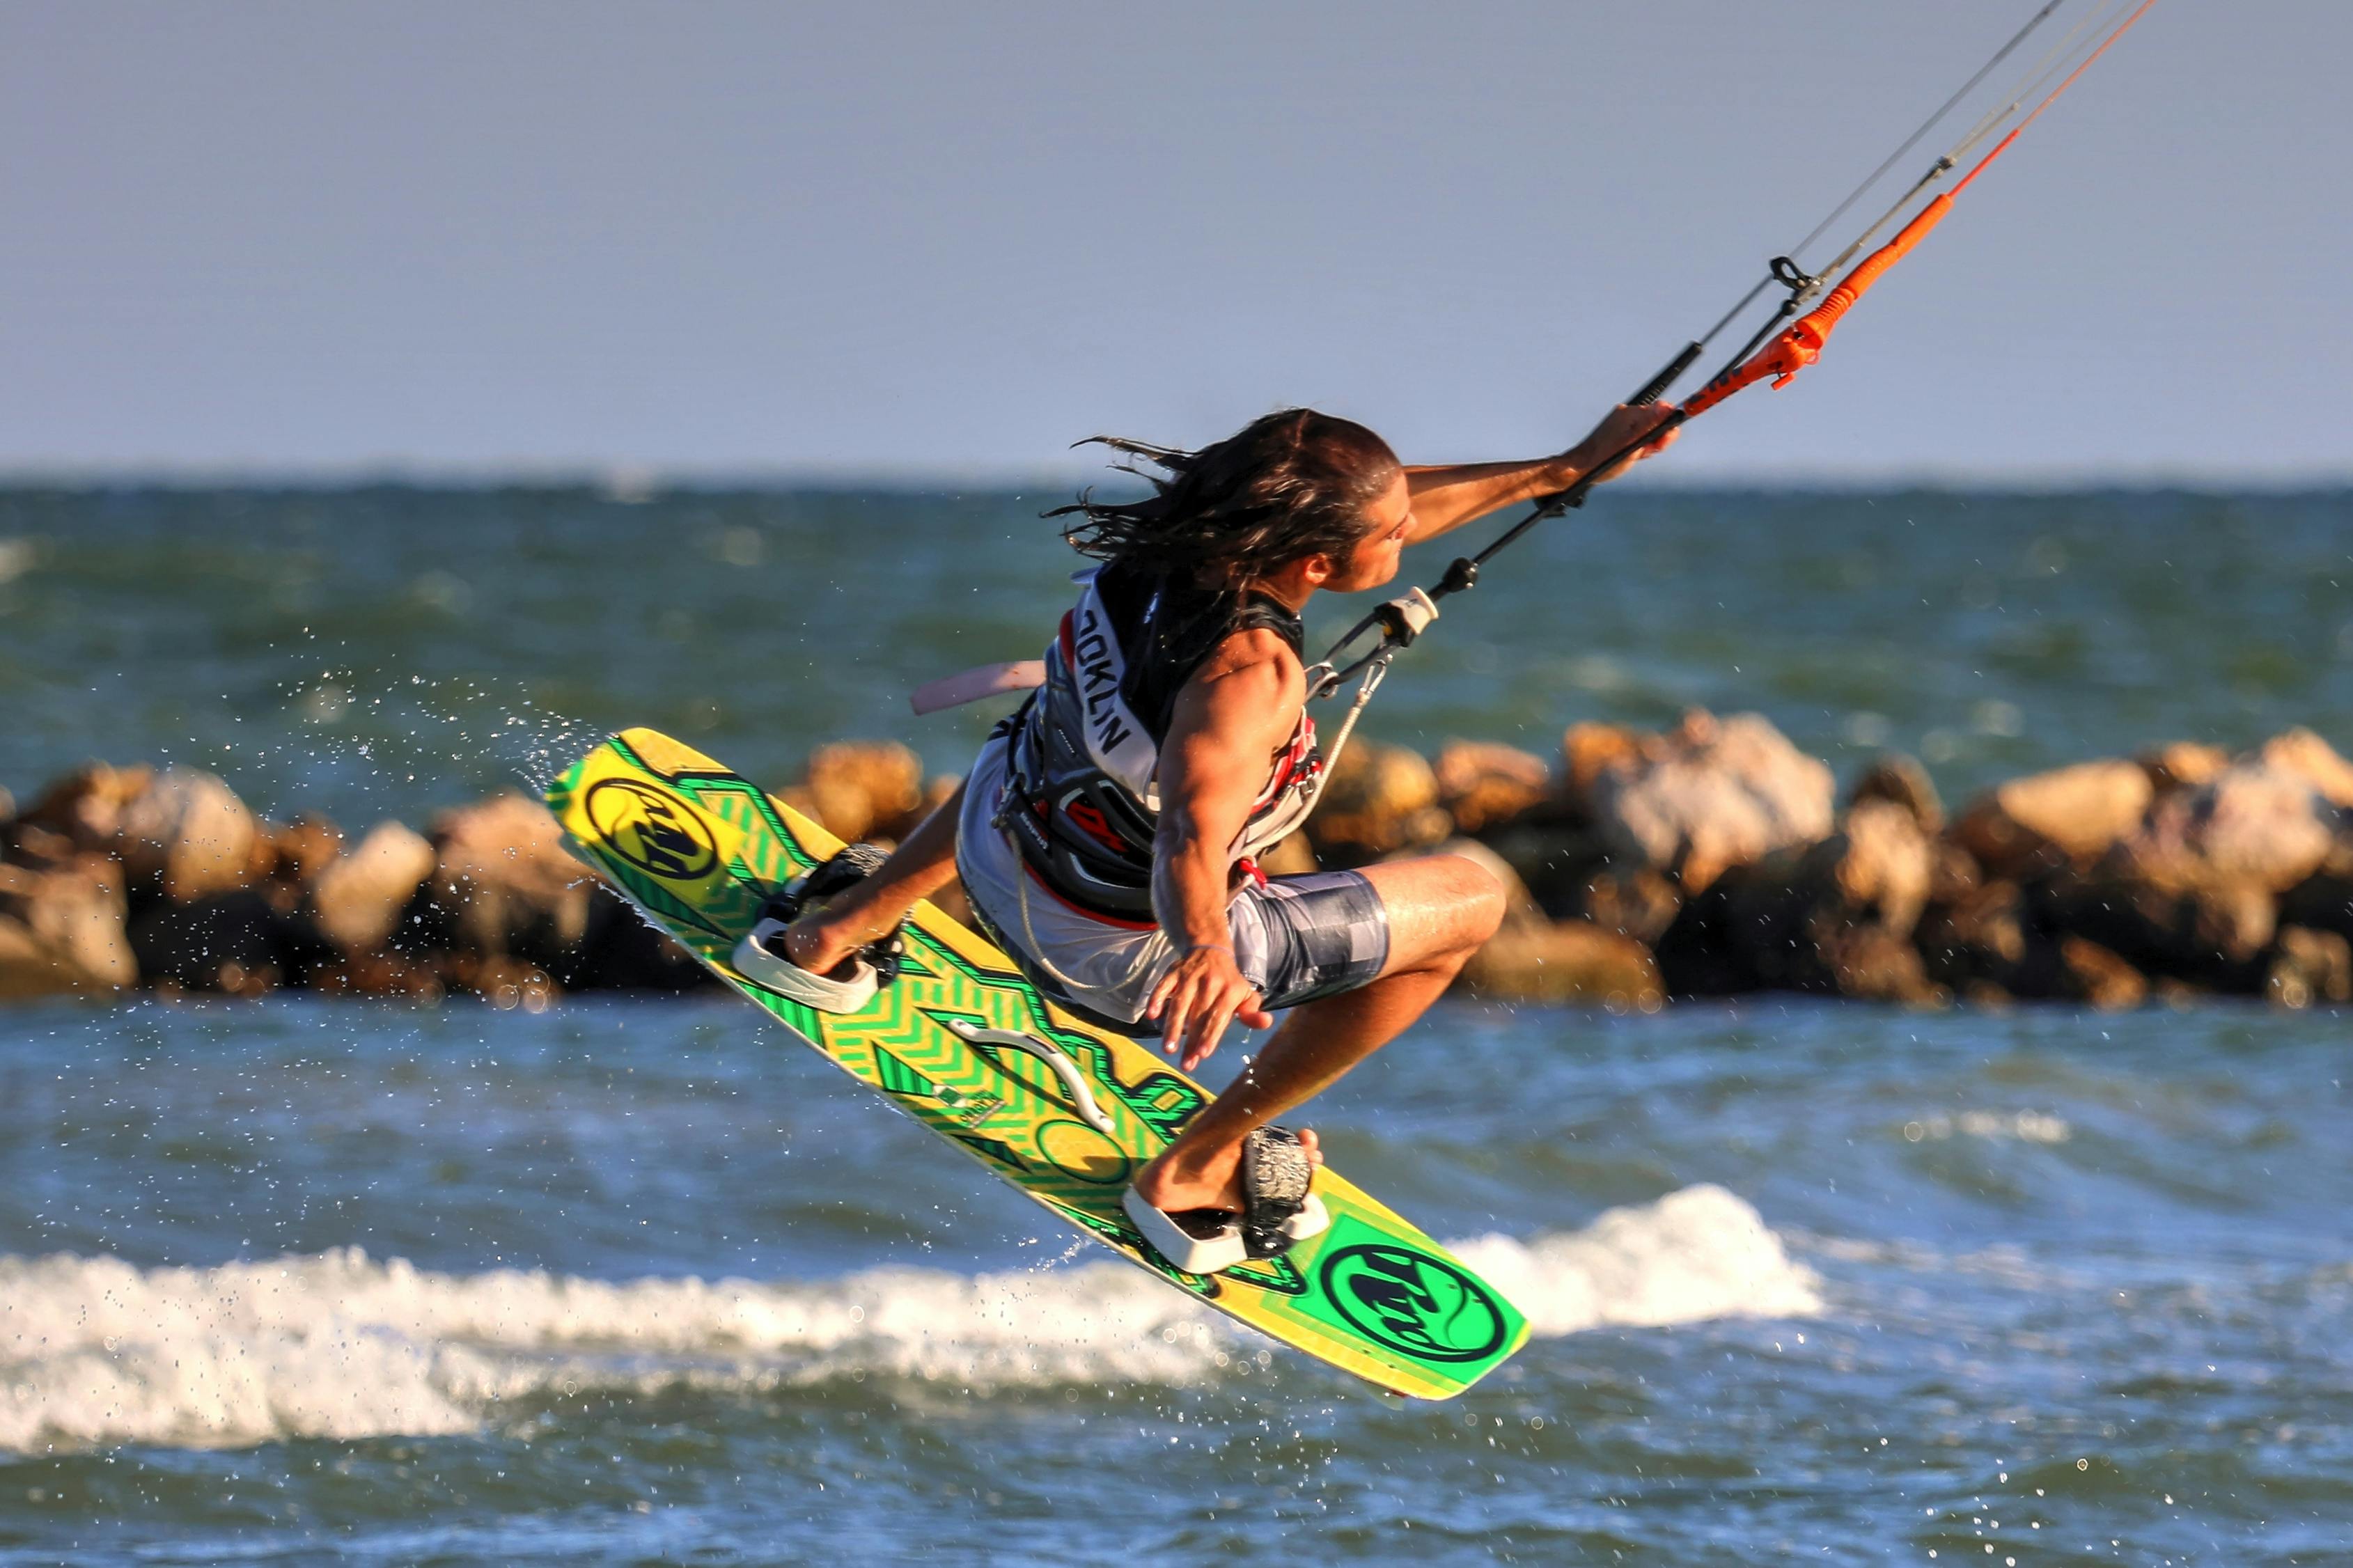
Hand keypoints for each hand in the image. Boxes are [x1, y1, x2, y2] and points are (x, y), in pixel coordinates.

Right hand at [1144, 945, 1272, 1070]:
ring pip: (1179, 1003)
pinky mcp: (1173, 972)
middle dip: (1191, 1040)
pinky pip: (1163, 986)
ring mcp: (1189, 977)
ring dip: (1172, 1026)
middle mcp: (1209, 983)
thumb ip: (1252, 1012)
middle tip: (1186, 1064)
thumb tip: (1266, 1023)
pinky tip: (1152, 1015)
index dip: (1210, 1034)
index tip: (1203, 1054)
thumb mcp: (1245, 994)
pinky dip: (1156, 999)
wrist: (1212, 948)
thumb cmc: (1229, 981)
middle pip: (1198, 1015)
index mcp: (1229, 990)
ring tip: (1168, 1048)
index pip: (1219, 1016)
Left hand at [1573, 402, 1681, 484]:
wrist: (1579, 468)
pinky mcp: (1617, 431)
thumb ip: (1650, 425)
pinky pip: (1637, 435)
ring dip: (1646, 445)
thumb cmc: (1605, 459)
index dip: (1667, 429)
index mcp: (1631, 413)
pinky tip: (1630, 456)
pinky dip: (1638, 446)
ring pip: (1647, 431)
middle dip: (1656, 439)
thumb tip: (1666, 407)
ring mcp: (1621, 422)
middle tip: (1644, 453)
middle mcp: (1626, 414)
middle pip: (1656, 421)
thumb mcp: (1632, 444)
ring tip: (1635, 456)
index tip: (1660, 445)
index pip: (1663, 411)